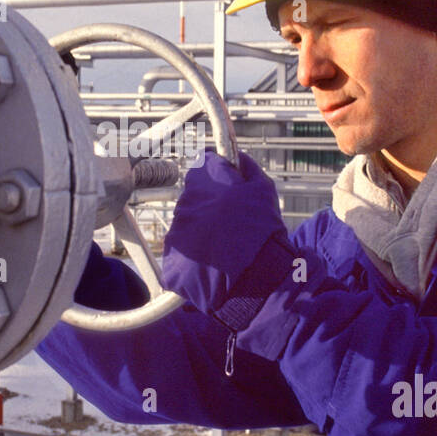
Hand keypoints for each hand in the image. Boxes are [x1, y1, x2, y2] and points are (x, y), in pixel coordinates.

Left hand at [161, 150, 287, 316]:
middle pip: (194, 195)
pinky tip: (214, 262)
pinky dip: (194, 254)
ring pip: (187, 222)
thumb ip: (248, 168)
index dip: (217, 174)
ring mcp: (176, 228)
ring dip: (201, 230)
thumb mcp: (265, 191)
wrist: (255, 279)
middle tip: (231, 223)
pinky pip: (181, 249)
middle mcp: (186, 200)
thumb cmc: (264, 231)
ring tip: (225, 247)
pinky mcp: (171, 256)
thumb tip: (237, 157)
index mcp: (207, 179)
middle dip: (209, 205)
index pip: (203, 164)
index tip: (227, 186)